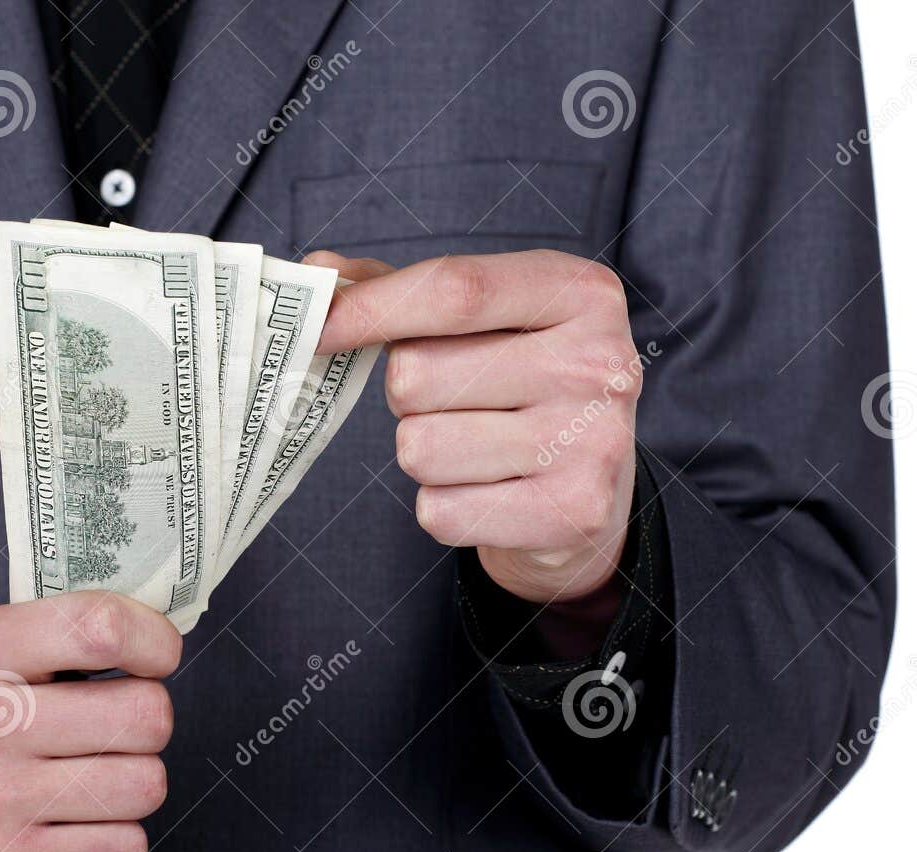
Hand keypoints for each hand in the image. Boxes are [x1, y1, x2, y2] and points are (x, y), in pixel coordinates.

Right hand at [0, 592, 179, 851]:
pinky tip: (79, 831)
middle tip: (116, 732)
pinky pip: (122, 849)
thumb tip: (155, 627)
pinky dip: (116, 843)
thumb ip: (49, 635)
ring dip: (134, 787)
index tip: (155, 657)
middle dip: (148, 724)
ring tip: (93, 784)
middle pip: (144, 713)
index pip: (98, 626)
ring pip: (145, 784)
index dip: (153, 640)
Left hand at [311, 249, 639, 615]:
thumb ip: (401, 291)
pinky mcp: (571, 514)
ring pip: (420, 448)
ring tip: (476, 449)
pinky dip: (444, 508)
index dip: (371, 309)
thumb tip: (320, 272)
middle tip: (453, 403)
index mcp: (580, 294)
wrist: (592, 497)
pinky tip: (489, 495)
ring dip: (424, 454)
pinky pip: (440, 510)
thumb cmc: (520, 391)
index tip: (317, 327)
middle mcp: (599, 363)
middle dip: (406, 396)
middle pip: (416, 375)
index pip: (455, 290)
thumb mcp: (484, 323)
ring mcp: (591, 442)